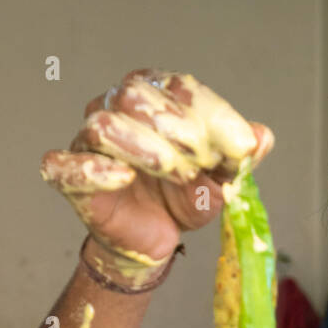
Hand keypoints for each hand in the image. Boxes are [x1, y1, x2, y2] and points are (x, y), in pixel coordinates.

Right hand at [40, 69, 273, 265]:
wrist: (153, 241)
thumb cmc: (180, 198)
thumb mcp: (219, 178)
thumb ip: (240, 157)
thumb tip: (262, 137)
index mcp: (153, 96)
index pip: (177, 86)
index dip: (211, 114)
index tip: (240, 146)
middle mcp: (115, 108)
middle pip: (136, 97)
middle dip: (177, 130)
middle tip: (201, 163)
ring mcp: (88, 141)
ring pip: (104, 125)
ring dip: (146, 149)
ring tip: (175, 174)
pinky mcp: (68, 176)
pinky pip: (65, 164)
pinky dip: (95, 170)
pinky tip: (122, 178)